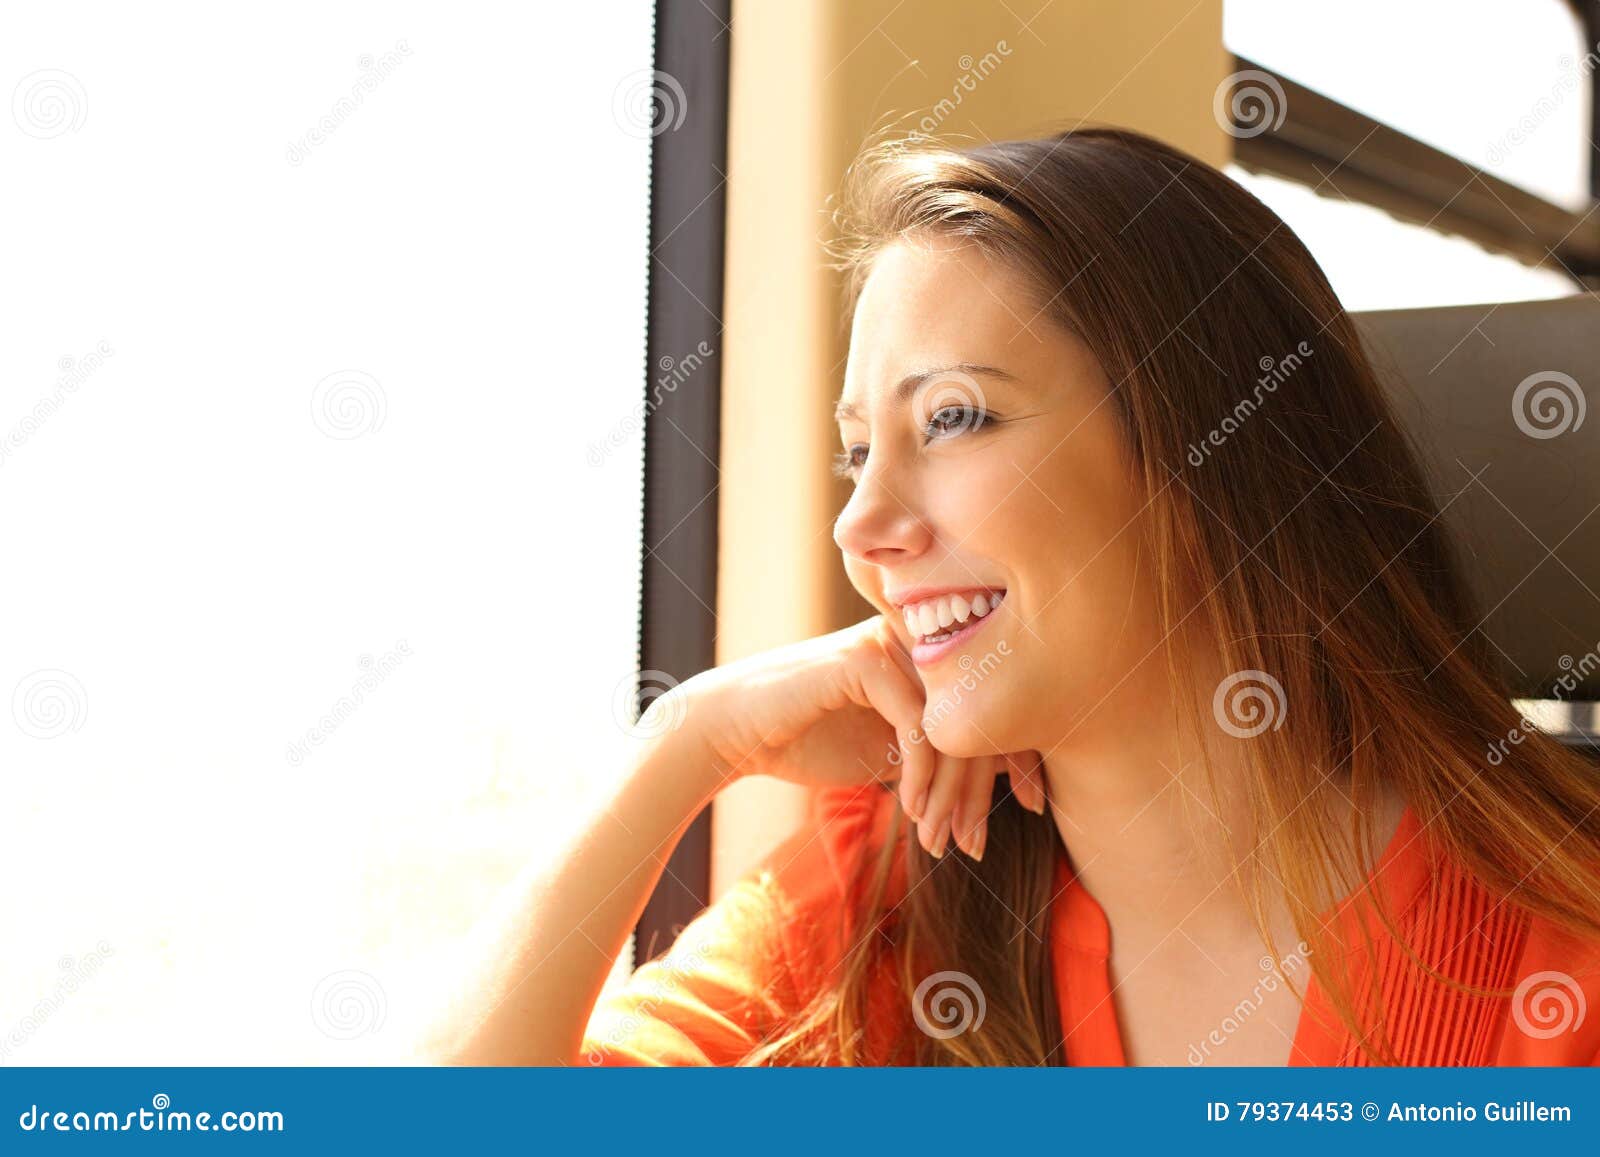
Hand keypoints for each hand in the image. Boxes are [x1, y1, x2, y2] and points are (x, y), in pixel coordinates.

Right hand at [676, 615, 1047, 857]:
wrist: (740, 733)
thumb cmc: (812, 740)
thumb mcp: (895, 751)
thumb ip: (944, 748)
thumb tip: (1014, 773)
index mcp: (928, 647)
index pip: (993, 695)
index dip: (1019, 753)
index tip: (1040, 805)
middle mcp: (916, 634)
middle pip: (980, 708)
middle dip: (987, 786)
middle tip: (982, 842)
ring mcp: (891, 640)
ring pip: (953, 722)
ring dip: (952, 793)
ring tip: (948, 841)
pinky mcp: (865, 659)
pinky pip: (918, 726)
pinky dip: (922, 777)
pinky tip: (912, 813)